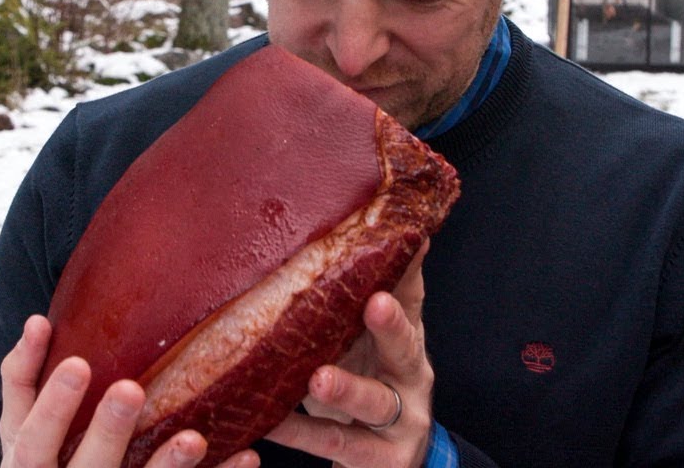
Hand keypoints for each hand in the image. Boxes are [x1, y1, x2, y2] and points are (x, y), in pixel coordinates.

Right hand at [0, 314, 260, 467]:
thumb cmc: (46, 460)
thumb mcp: (22, 429)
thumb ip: (22, 380)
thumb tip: (38, 321)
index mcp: (30, 466)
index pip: (30, 439)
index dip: (52, 404)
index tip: (78, 363)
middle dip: (107, 431)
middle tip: (130, 389)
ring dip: (166, 467)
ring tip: (193, 439)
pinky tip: (246, 456)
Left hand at [265, 240, 433, 467]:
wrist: (390, 460)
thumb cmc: (370, 386)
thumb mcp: (366, 344)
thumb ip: (352, 305)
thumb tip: (335, 237)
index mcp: (406, 341)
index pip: (411, 300)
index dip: (410, 273)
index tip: (408, 243)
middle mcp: (411, 377)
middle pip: (406, 348)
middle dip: (392, 326)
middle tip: (376, 303)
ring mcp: (401, 421)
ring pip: (375, 403)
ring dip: (348, 389)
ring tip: (320, 379)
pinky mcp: (381, 459)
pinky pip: (335, 442)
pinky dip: (301, 433)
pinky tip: (272, 422)